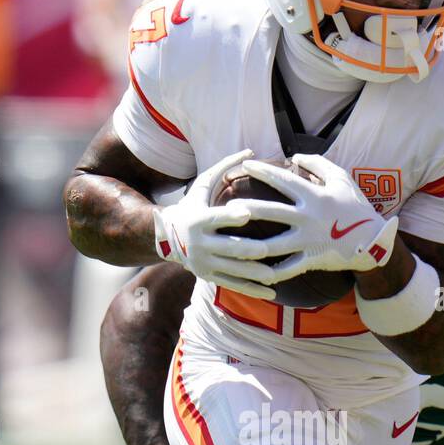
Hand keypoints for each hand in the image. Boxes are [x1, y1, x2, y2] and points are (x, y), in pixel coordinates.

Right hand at [152, 151, 290, 298]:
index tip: (247, 214)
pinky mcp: (209, 276)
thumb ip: (224, 168)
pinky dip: (253, 290)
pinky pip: (234, 285)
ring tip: (278, 274)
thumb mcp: (202, 185)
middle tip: (272, 249)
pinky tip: (271, 293)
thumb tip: (251, 151)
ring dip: (256, 273)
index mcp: (198, 220)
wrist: (166, 236)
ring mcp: (204, 262)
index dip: (231, 216)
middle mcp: (200, 243)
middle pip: (229, 247)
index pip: (217, 218)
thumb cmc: (192, 205)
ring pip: (234, 270)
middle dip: (251, 250)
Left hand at [240, 154, 398, 276]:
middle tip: (227, 207)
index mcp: (314, 196)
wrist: (375, 240)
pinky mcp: (312, 259)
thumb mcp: (342, 179)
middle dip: (248, 209)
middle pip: (272, 212)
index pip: (284, 180)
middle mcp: (309, 218)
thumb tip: (296, 156)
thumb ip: (319, 164)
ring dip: (252, 244)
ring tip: (233, 243)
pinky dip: (271, 271)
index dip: (263, 171)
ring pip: (274, 244)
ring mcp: (309, 240)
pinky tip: (254, 271)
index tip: (244, 165)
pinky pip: (287, 268)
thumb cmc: (356, 207)